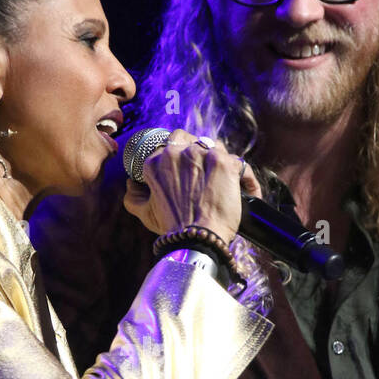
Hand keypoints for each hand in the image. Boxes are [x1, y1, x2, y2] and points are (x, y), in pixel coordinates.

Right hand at [123, 129, 260, 243]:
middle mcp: (178, 153)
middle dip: (199, 150)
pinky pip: (241, 164)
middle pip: (193, 139)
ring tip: (225, 180)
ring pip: (216, 147)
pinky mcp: (225, 164)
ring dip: (220, 160)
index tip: (188, 167)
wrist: (197, 239)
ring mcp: (202, 155)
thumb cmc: (173, 228)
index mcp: (157, 162)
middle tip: (205, 171)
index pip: (171, 143)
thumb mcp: (145, 213)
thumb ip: (132, 196)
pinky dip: (247, 180)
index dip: (181, 153)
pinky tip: (248, 192)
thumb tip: (131, 184)